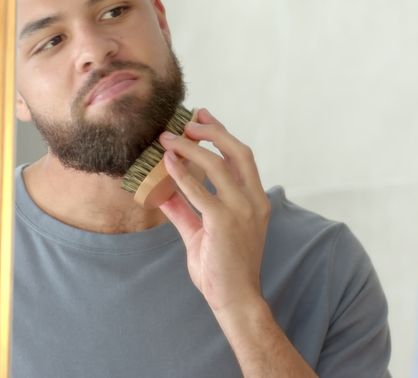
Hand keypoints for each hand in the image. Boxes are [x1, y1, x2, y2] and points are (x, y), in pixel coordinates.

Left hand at [157, 108, 271, 314]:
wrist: (235, 299)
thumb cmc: (222, 269)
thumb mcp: (200, 233)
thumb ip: (184, 211)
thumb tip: (161, 192)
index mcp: (255, 200)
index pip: (241, 157)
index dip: (222, 133)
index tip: (202, 117)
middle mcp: (254, 201)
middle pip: (237, 151)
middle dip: (212, 131)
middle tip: (187, 122)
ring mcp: (242, 211)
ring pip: (218, 165)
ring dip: (191, 148)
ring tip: (168, 140)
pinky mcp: (224, 222)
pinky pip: (200, 191)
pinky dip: (182, 174)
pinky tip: (166, 164)